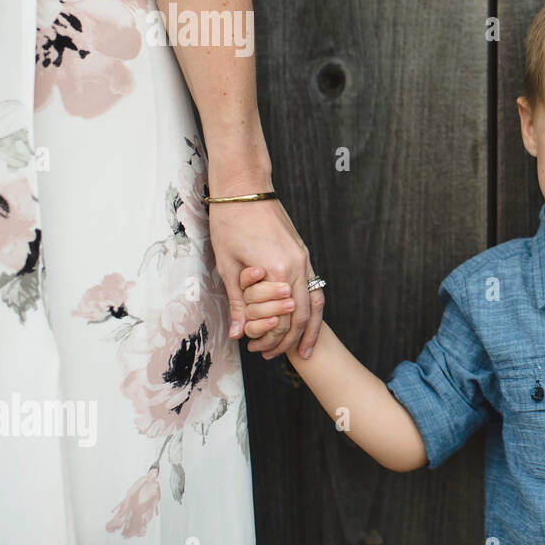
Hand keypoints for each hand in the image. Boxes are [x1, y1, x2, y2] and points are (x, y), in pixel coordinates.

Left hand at [208, 197, 324, 358]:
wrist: (245, 188)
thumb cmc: (231, 222)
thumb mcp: (227, 265)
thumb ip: (238, 302)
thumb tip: (238, 333)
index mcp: (278, 270)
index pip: (281, 317)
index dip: (270, 338)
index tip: (255, 349)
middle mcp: (298, 266)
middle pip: (303, 315)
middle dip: (291, 340)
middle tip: (275, 356)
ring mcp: (304, 259)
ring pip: (316, 302)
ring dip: (310, 328)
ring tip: (305, 349)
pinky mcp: (303, 253)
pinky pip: (314, 287)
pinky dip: (311, 308)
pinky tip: (305, 320)